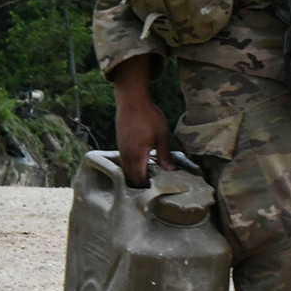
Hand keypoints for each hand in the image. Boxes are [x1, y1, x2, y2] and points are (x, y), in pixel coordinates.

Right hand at [111, 57, 172, 187]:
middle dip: (141, 184)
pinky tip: (143, 163)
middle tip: (155, 185)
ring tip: (150, 176)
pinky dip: (132, 167)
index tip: (158, 190)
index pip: (140, 178)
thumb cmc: (148, 116)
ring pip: (126, 170)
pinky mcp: (120, 145)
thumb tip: (170, 170)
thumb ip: (165, 154)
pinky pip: (124, 162)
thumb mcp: (162, 134)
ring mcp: (121, 150)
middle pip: (131, 177)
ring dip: (136, 175)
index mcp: (137, 155)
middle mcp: (127, 155)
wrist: (131, 101)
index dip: (147, 187)